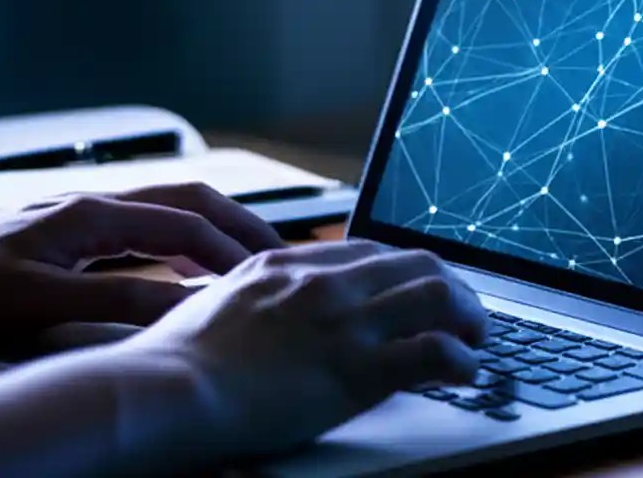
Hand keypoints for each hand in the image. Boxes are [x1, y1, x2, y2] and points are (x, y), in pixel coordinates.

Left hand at [0, 182, 284, 348]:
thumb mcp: (41, 305)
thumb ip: (120, 302)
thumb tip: (193, 305)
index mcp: (93, 214)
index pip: (188, 225)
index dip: (233, 253)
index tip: (268, 280)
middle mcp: (94, 205)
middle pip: (189, 201)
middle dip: (241, 224)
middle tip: (283, 254)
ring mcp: (82, 216)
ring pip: (169, 210)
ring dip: (215, 230)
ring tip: (249, 260)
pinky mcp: (69, 233)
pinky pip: (146, 228)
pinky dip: (183, 243)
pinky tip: (186, 270)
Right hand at [117, 240, 487, 458]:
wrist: (166, 390)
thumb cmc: (176, 361)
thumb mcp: (218, 305)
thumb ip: (255, 297)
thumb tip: (268, 312)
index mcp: (289, 266)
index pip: (371, 251)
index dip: (407, 271)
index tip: (420, 289)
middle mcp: (324, 282)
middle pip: (416, 262)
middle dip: (451, 286)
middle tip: (464, 313)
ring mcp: (343, 322)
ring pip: (438, 294)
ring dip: (469, 315)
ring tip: (476, 338)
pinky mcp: (355, 368)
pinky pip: (434, 352)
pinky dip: (461, 360)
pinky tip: (466, 372)